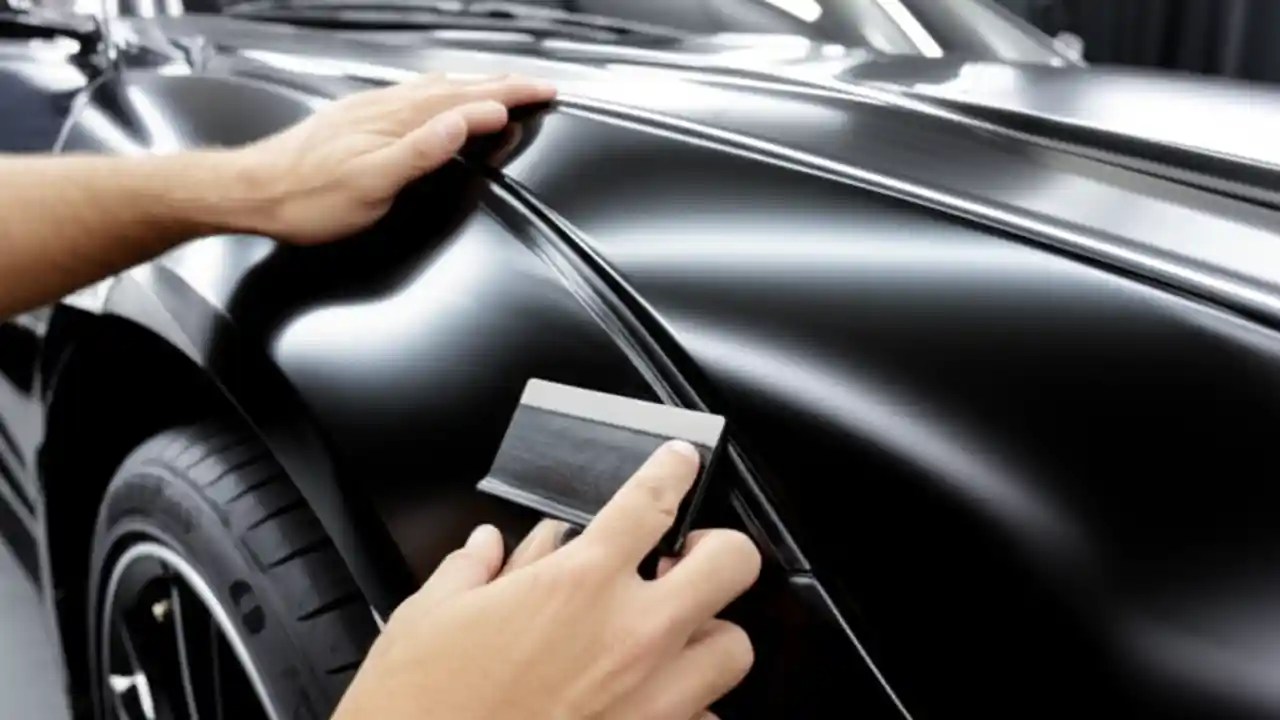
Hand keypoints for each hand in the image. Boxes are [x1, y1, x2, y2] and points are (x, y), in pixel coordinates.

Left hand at [232, 73, 555, 244]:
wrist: (251, 191)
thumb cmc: (307, 199)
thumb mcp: (371, 184)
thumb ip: (421, 151)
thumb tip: (466, 121)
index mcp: (397, 122)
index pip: (468, 102)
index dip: (510, 96)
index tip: (544, 91)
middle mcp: (385, 107)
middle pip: (456, 89)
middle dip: (501, 85)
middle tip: (536, 85)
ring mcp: (370, 110)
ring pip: (435, 89)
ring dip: (474, 86)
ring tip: (499, 86)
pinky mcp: (356, 118)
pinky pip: (413, 95)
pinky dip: (442, 93)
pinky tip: (436, 98)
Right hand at [333, 440, 761, 719]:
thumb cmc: (419, 708)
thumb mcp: (430, 616)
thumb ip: (470, 570)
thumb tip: (488, 549)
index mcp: (577, 586)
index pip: (652, 503)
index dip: (673, 470)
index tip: (679, 463)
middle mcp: (630, 637)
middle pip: (730, 565)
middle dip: (718, 548)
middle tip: (685, 553)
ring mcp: (652, 699)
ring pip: (734, 648)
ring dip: (709, 631)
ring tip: (673, 629)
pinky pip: (706, 718)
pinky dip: (689, 703)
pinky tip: (651, 696)